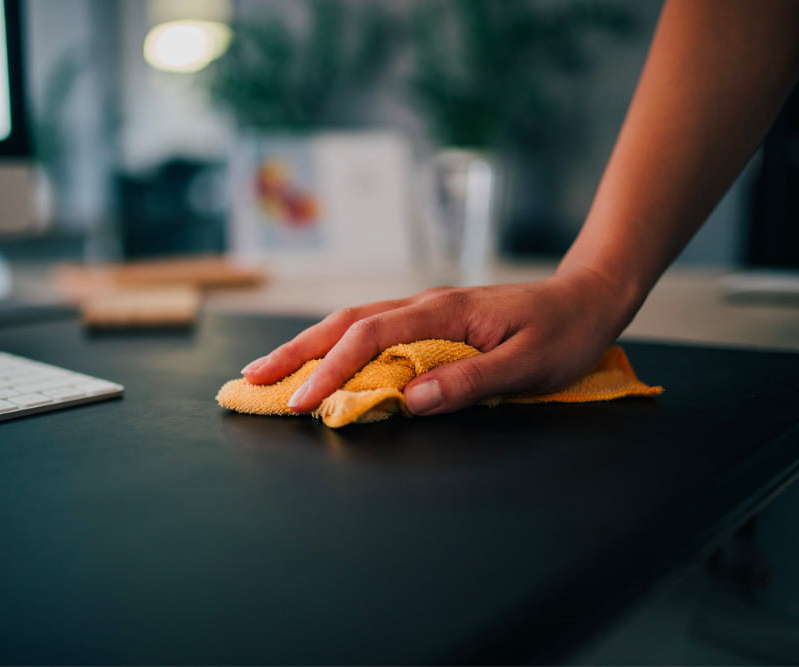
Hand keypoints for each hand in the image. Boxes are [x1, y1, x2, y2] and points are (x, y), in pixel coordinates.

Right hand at [241, 268, 635, 415]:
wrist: (588, 296)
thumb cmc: (564, 332)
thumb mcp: (528, 365)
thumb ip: (470, 381)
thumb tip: (411, 401)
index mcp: (443, 312)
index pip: (369, 338)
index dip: (330, 370)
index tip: (300, 402)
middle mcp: (425, 304)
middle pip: (345, 322)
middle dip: (296, 350)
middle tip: (252, 376)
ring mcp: (426, 309)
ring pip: (353, 321)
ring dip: (309, 344)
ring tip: (272, 367)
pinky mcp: (432, 319)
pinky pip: (372, 328)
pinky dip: (338, 343)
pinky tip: (324, 357)